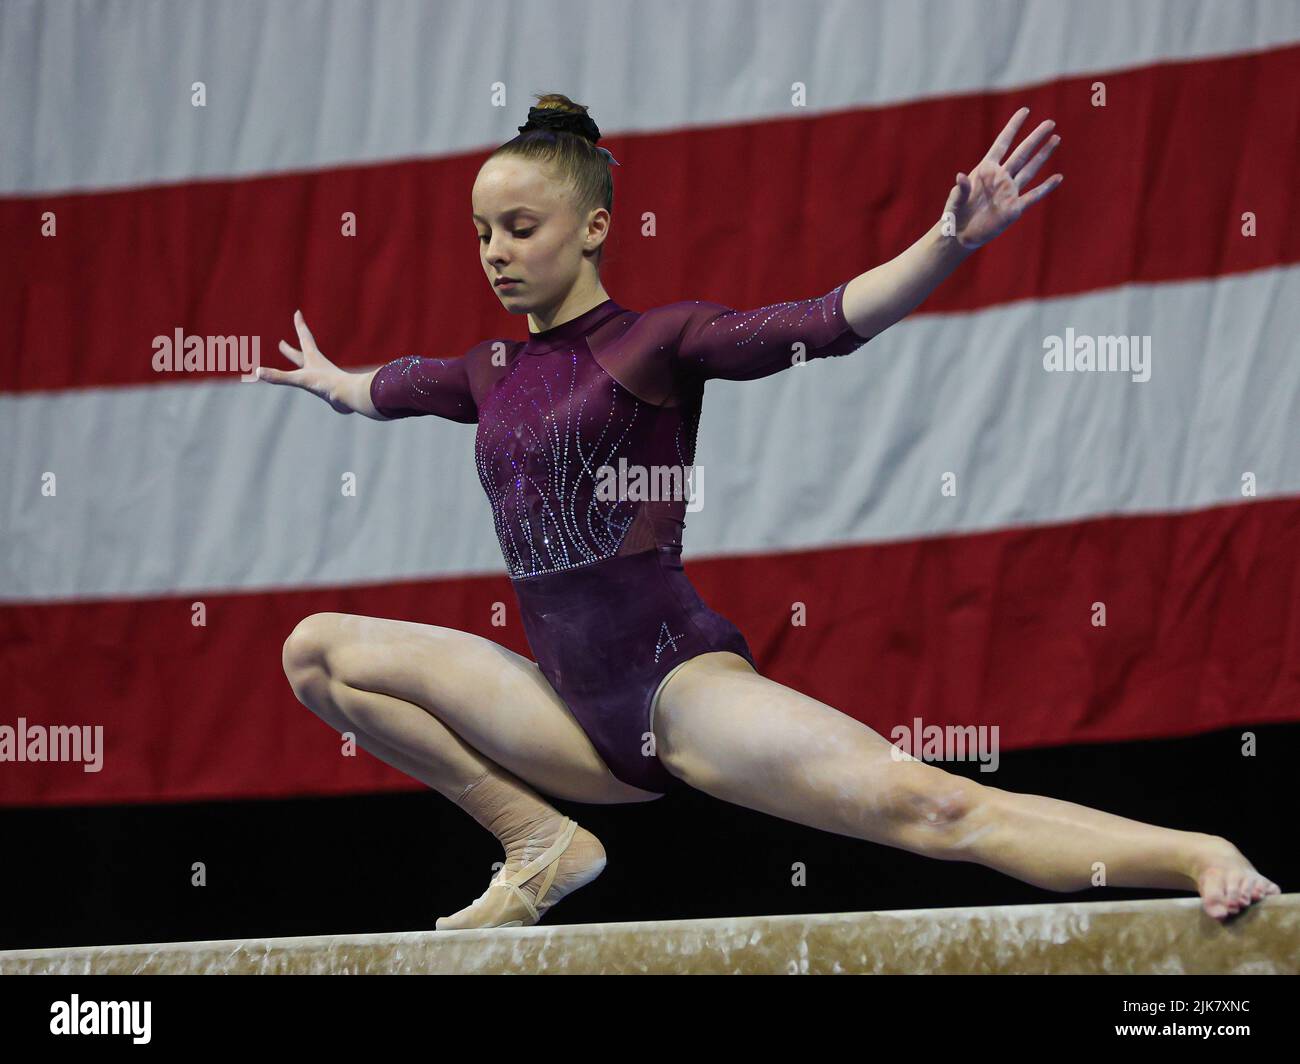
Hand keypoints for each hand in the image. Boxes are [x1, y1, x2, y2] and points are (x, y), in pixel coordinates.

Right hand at [257, 310, 354, 413]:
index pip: (304, 337)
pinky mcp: (327, 388)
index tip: (298, 312)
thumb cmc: (327, 384)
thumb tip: (258, 372)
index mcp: (313, 357)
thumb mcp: (301, 380)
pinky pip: (314, 382)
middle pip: (301, 354)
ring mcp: (323, 377)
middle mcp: (318, 365)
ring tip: (298, 362)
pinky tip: (311, 384)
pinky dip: (308, 380)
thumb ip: (280, 377)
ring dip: (300, 363)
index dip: (300, 325)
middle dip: (290, 349)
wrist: (350, 396)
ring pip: (308, 368)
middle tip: (281, 343)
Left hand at [943, 107, 1062, 249]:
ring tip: (1055, 140)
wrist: (959, 235)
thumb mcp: (955, 201)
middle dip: (1035, 138)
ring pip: (1030, 170)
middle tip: (1050, 122)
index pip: (1003, 143)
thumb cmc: (955, 215)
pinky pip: (1033, 196)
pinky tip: (1058, 177)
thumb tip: (960, 177)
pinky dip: (1046, 187)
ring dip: (1043, 156)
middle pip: (1022, 153)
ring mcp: (1009, 192)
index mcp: (985, 170)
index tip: (1025, 110)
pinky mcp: (1014, 208)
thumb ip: (961, 189)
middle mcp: (1000, 178)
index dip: (1013, 127)